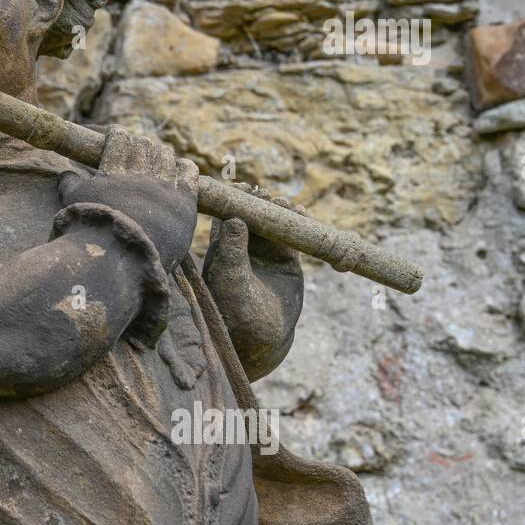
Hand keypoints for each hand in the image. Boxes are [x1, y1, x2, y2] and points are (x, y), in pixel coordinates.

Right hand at [57, 125, 199, 271]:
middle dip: (139, 145)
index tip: (116, 137)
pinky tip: (179, 169)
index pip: (120, 138)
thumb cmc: (91, 231)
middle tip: (135, 152)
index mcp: (115, 169)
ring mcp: (165, 187)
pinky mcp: (184, 204)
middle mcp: (142, 173)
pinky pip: (190, 174)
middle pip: (144, 145)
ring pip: (166, 156)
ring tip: (156, 160)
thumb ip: (69, 183)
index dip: (118, 135)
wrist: (118, 261)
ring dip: (160, 155)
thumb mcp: (72, 204)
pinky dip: (184, 167)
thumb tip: (65, 172)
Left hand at [202, 184, 303, 379]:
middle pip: (253, 215)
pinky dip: (298, 225)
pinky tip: (302, 215)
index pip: (227, 215)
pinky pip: (293, 237)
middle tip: (270, 198)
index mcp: (222, 248)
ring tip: (286, 205)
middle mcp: (243, 247)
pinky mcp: (286, 261)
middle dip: (262, 203)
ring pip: (274, 223)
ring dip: (280, 211)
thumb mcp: (231, 279)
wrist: (259, 338)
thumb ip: (232, 250)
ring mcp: (265, 253)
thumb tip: (234, 218)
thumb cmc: (235, 310)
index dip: (235, 200)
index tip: (243, 187)